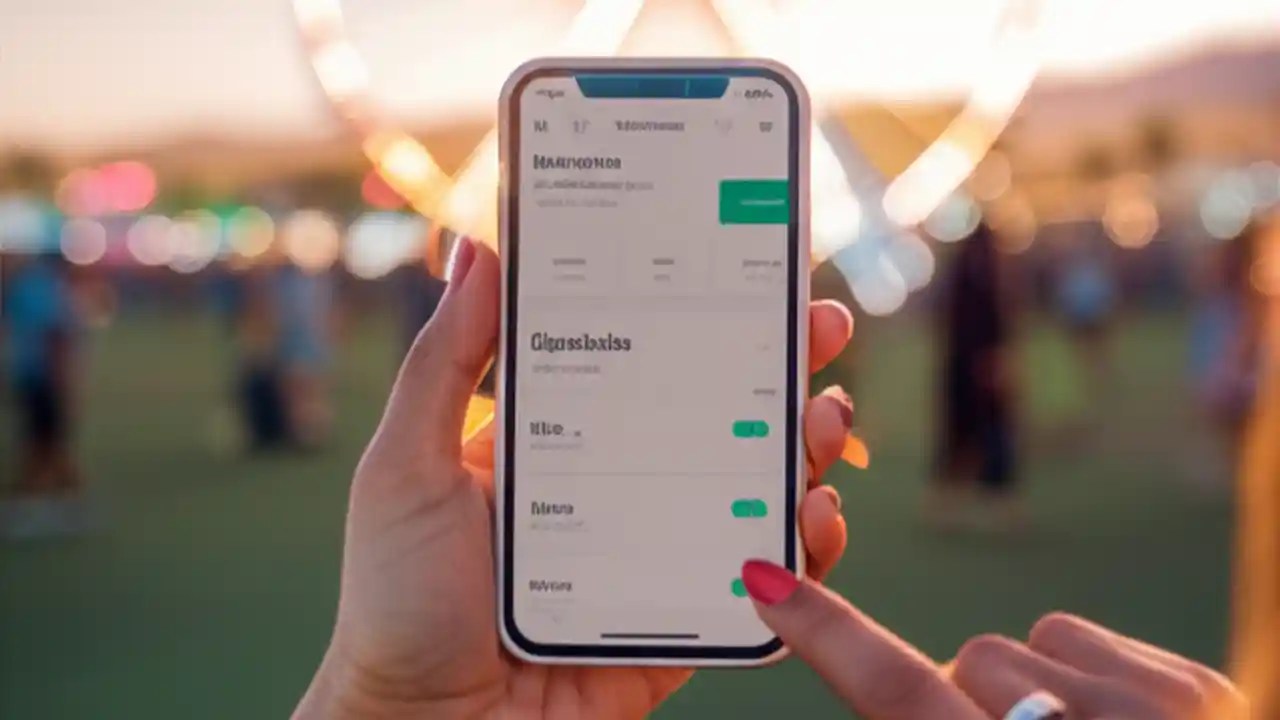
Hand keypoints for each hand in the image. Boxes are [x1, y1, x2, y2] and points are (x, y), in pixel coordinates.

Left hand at [294, 237, 857, 718]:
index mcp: (558, 438)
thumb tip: (479, 247)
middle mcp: (616, 486)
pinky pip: (757, 581)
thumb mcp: (407, 466)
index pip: (642, 357)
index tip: (749, 269)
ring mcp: (655, 552)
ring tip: (826, 416)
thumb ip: (444, 362)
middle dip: (778, 367)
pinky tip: (815, 514)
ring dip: (803, 446)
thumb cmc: (396, 599)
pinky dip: (800, 549)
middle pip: (713, 412)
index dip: (698, 314)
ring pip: (748, 488)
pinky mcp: (682, 621)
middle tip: (824, 326)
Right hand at [742, 562, 1247, 718]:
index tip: (770, 581)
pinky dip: (1086, 679)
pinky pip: (1087, 641)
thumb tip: (906, 694)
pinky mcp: (1201, 685)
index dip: (828, 634)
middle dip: (964, 699)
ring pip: (1029, 644)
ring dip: (1033, 690)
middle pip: (966, 662)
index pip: (897, 692)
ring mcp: (1161, 708)